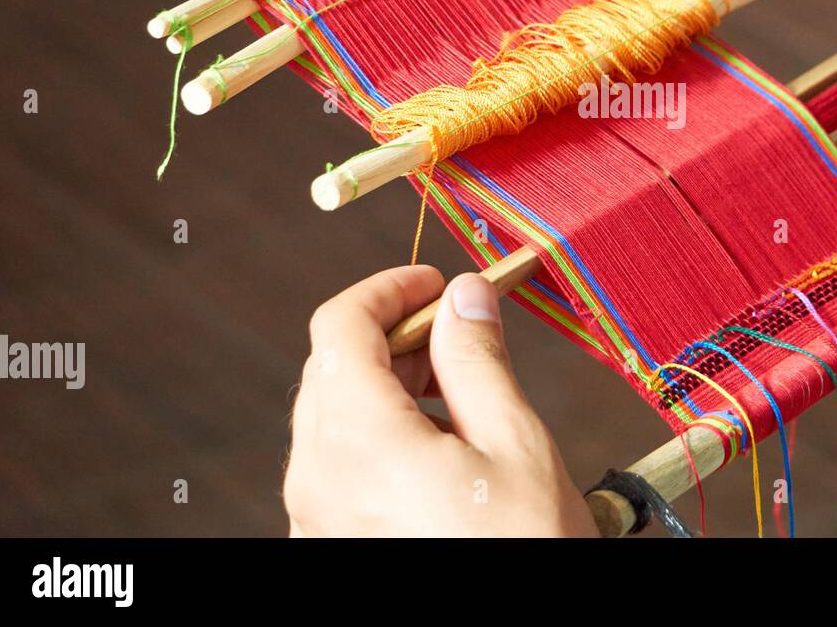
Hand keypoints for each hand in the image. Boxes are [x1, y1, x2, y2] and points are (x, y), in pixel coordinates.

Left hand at [284, 265, 597, 536]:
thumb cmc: (521, 553)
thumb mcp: (513, 442)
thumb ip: (477, 358)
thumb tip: (465, 296)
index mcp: (356, 441)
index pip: (339, 326)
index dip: (387, 289)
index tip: (434, 283)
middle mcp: (316, 481)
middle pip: (329, 370)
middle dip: (390, 336)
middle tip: (456, 332)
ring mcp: (315, 523)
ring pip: (330, 420)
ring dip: (386, 387)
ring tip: (460, 395)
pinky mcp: (329, 549)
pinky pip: (337, 469)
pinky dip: (378, 436)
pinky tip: (439, 450)